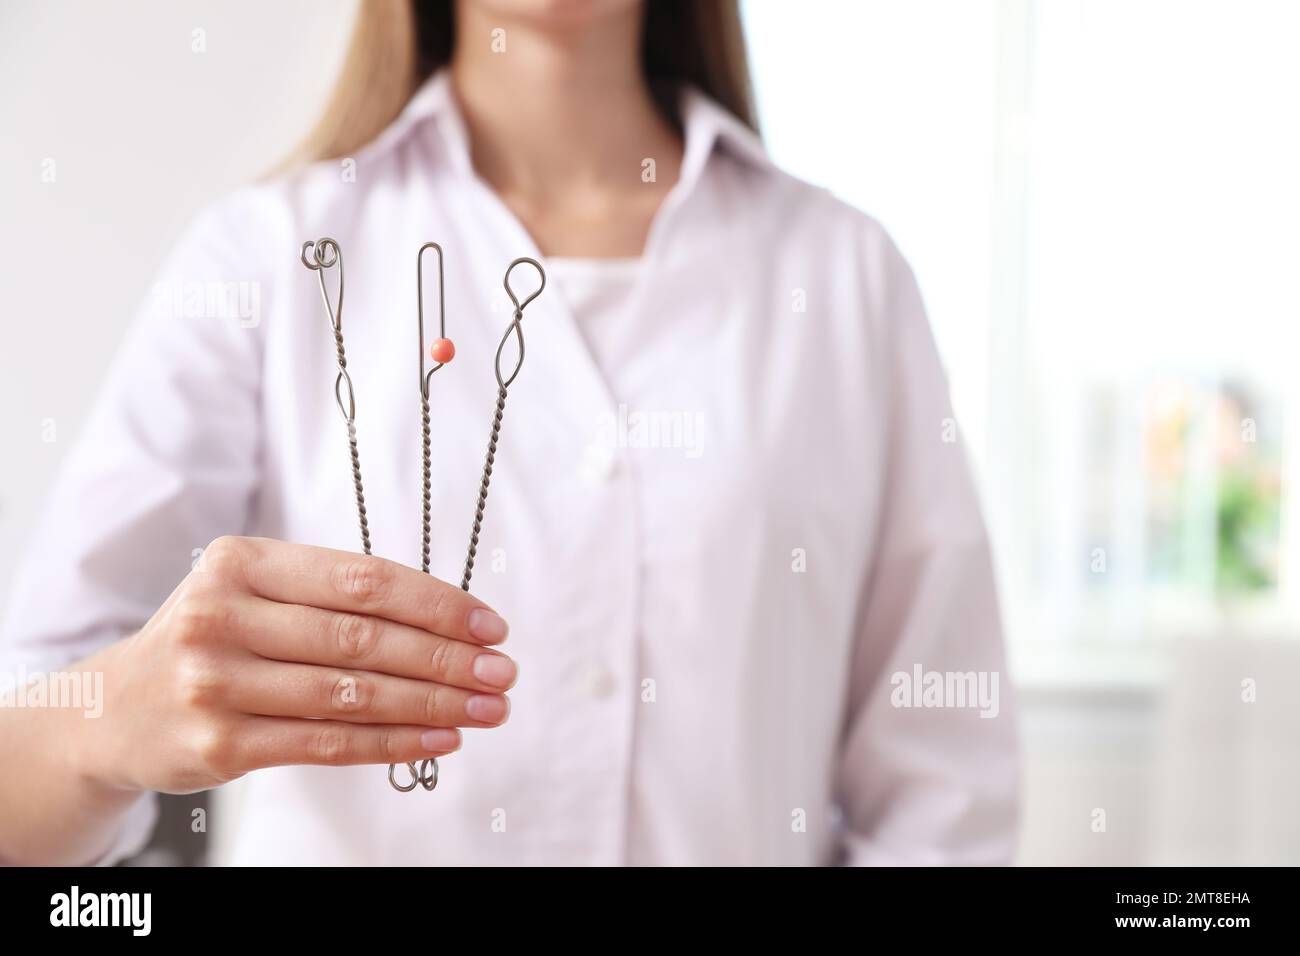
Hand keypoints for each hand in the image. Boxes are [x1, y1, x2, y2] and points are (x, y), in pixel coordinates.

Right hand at [78, 536, 515, 793]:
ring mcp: (217, 683)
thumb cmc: (212, 640)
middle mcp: (222, 617)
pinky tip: (441, 740)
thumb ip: (333, 597)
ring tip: (487, 709)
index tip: (490, 624)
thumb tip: (449, 623)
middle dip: (447, 658)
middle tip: (502, 672)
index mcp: (240, 563)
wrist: (112, 710)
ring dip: (434, 705)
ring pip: (352, 695)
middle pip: (363, 638)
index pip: (361, 579)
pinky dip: (394, 744)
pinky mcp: (220, 745)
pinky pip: (328, 744)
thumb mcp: (253, 593)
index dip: (436, 603)